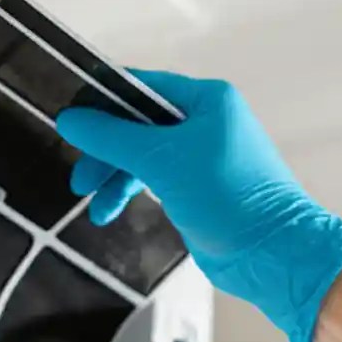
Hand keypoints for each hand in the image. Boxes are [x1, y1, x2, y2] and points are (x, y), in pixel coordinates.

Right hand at [57, 71, 341, 341]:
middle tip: (81, 180)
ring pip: (142, 156)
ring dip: (115, 178)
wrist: (272, 253)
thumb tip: (69, 118)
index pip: (141, 88)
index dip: (103, 104)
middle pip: (137, 126)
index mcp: (206, 100)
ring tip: (97, 208)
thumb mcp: (162, 159)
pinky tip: (112, 211)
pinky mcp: (198, 188)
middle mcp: (205, 122)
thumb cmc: (227, 195)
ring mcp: (202, 157)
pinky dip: (131, 192)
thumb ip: (111, 138)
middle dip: (105, 152)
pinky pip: (154, 179)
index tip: (71, 122)